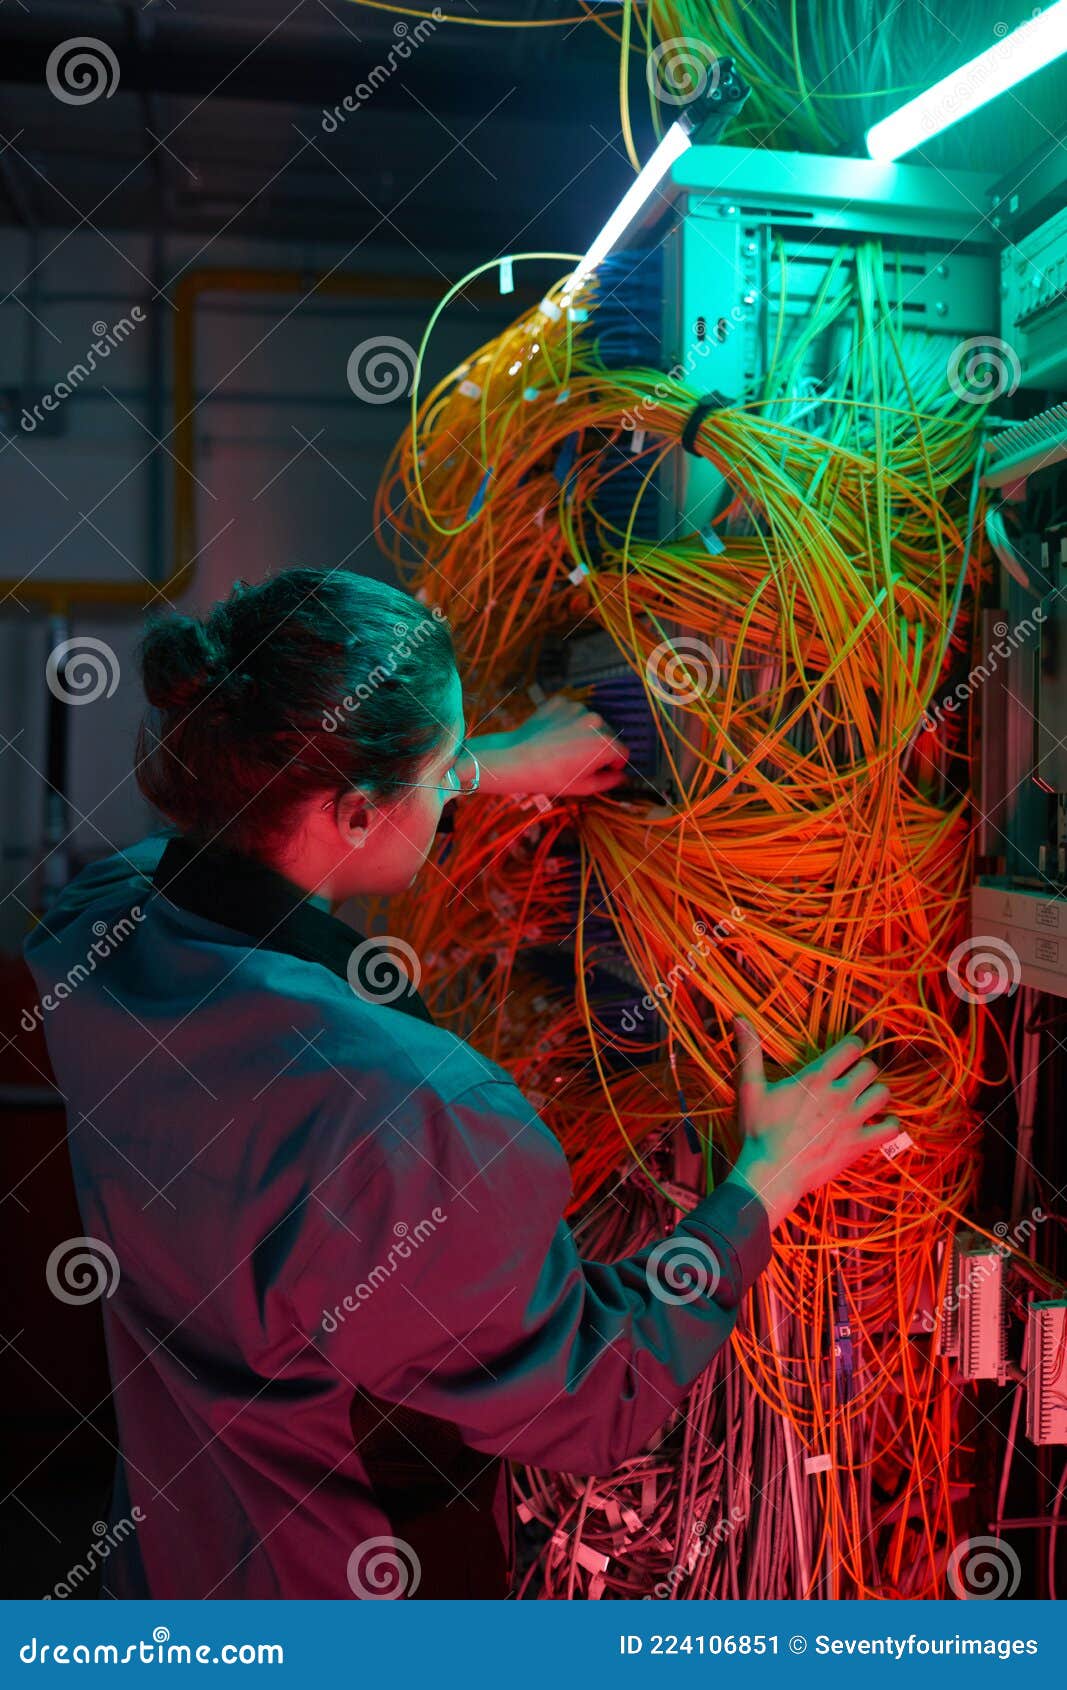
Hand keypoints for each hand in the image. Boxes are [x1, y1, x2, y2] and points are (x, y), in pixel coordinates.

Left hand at [473, 696, 627, 798]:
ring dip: (584, 733)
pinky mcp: (562, 701)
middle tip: (577, 761)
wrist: (516, 759)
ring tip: (563, 748)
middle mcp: (596, 720)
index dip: (612, 764)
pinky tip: (554, 735)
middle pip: (608, 735)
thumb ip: (610, 781)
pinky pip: (573, 712)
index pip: (622, 753)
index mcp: (606, 743)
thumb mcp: (584, 787)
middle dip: (598, 747)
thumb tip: (623, 778)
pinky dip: (568, 721)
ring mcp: (578, 708)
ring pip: (590, 722)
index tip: (597, 770)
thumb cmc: (551, 777)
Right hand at [724, 1017, 897, 1229]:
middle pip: (870, 1068)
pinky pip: (890, 1129)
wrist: (771, 1174)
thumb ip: (749, 1051)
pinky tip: (878, 1125)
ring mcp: (851, 1121)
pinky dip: (889, 1125)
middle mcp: (838, 1095)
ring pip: (883, 1094)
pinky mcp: (858, 1145)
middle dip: (863, 1070)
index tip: (848, 1052)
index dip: (853, 1046)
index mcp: (815, 1078)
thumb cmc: (758, 1131)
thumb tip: (739, 1017)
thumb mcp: (750, 1088)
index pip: (851, 1047)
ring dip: (876, 1094)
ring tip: (864, 1099)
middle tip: (853, 1078)